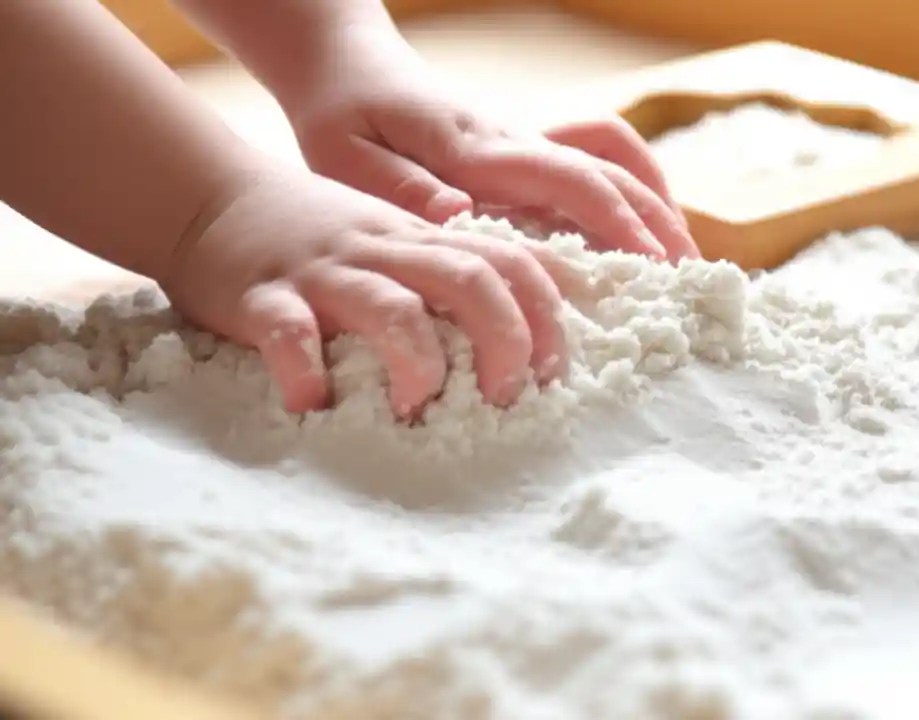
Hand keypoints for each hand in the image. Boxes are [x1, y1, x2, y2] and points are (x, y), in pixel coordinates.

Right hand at [162, 164, 566, 417]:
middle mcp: (383, 251)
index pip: (509, 261)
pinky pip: (289, 333)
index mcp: (420, 240)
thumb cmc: (316, 236)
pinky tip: (312, 404)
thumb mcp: (393, 241)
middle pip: (471, 280)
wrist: (209, 200)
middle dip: (504, 340)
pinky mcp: (261, 297)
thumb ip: (448, 271)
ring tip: (416, 409)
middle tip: (503, 396)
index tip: (553, 368)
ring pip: (392, 309)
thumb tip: (522, 324)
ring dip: (420, 364)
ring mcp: (324, 273)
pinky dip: (306, 373)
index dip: (544, 314)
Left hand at [280, 39, 699, 261]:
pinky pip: (600, 154)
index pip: (570, 179)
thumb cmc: (341, 116)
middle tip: (691, 276)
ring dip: (656, 200)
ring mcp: (528, 138)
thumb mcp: (346, 159)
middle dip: (659, 221)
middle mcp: (516, 138)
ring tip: (682, 255)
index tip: (654, 264)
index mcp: (478, 148)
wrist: (347, 65)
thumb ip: (403, 191)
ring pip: (615, 156)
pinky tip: (645, 221)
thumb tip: (461, 215)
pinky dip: (634, 184)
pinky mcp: (529, 145)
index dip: (618, 222)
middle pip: (612, 168)